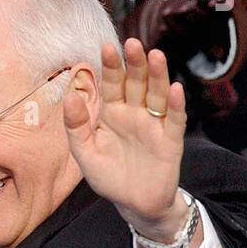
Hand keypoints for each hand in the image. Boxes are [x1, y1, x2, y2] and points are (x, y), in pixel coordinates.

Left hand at [63, 38, 188, 239]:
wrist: (133, 204)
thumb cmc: (107, 176)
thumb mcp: (84, 152)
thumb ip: (76, 126)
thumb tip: (70, 97)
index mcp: (112, 113)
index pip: (112, 84)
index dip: (111, 67)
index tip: (106, 47)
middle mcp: (134, 113)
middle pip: (136, 83)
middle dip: (135, 63)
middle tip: (132, 43)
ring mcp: (154, 125)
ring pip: (157, 95)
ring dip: (158, 76)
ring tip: (155, 55)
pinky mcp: (170, 141)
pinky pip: (174, 120)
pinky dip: (176, 105)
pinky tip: (176, 89)